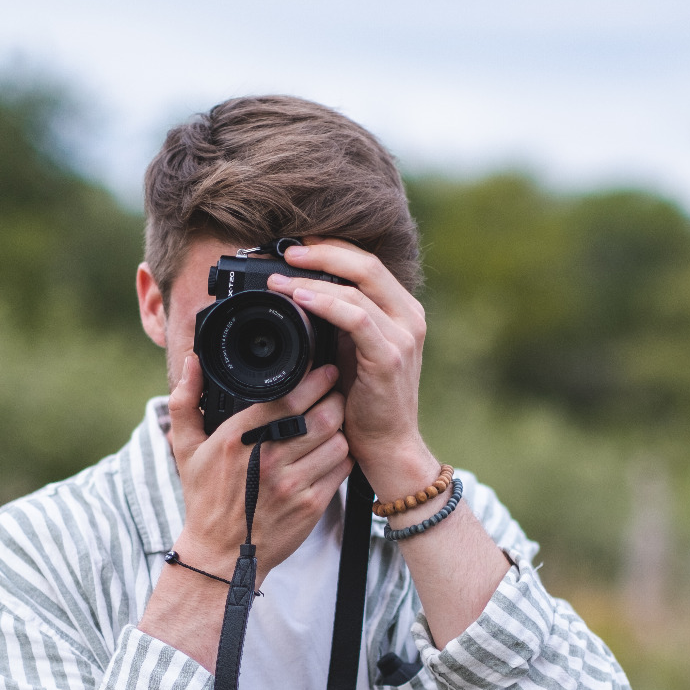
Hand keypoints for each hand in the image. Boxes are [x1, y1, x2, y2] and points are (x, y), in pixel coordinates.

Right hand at [167, 352, 352, 582]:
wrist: (220, 554)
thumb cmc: (205, 498)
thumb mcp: (185, 448)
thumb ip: (185, 400)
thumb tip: (191, 361)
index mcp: (238, 439)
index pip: (289, 398)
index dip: (315, 380)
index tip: (325, 371)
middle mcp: (267, 459)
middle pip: (323, 416)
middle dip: (335, 400)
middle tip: (335, 395)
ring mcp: (291, 485)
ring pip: (337, 441)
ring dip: (341, 429)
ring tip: (334, 424)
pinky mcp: (310, 506)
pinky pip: (341, 470)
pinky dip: (342, 457)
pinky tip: (332, 454)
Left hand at [268, 239, 438, 498]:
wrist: (387, 445)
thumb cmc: (365, 401)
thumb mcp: (350, 350)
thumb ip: (336, 320)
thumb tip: (299, 291)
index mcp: (401, 309)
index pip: (367, 262)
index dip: (331, 248)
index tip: (297, 245)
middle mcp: (409, 316)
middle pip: (366, 264)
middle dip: (322, 252)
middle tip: (286, 252)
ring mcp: (403, 336)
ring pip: (358, 287)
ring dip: (314, 279)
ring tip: (280, 280)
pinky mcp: (390, 357)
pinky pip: (356, 318)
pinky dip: (326, 304)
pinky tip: (301, 299)